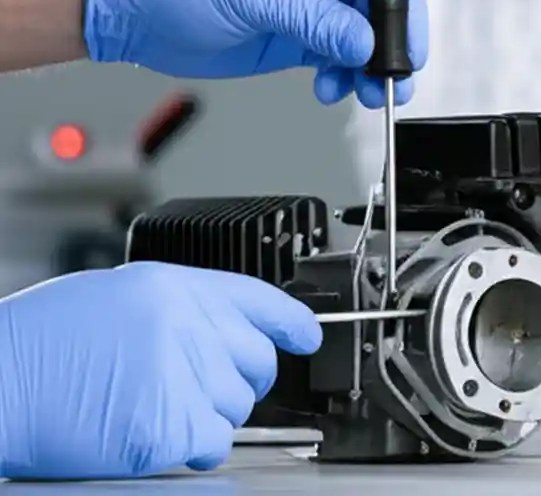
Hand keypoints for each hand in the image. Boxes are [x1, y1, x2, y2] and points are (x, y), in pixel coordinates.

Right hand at [0, 262, 321, 479]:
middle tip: (196, 387)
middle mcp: (185, 324)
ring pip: (238, 406)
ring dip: (208, 415)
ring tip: (151, 405)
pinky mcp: (170, 425)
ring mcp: (181, 374)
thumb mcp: (112, 299)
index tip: (308, 335)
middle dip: (239, 380)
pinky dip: (192, 448)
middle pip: (257, 360)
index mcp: (170, 286)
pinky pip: (214, 443)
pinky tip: (153, 433)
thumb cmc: (37, 346)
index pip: (256, 299)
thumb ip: (174, 310)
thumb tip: (218, 331)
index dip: (290, 320)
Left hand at [81, 0, 427, 107]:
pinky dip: (343, 76)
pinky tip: (330, 88)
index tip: (409, 37)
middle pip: (381, 0)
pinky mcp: (296, 32)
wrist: (131, 5)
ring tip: (366, 92)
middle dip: (391, 40)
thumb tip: (366, 45)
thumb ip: (320, 20)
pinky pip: (338, 56)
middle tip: (394, 75)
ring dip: (369, 66)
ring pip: (363, 34)